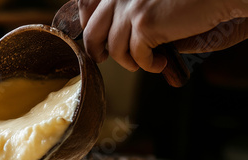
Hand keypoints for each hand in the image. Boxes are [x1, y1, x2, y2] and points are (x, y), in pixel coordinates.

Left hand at [79, 0, 247, 71]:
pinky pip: (135, 56)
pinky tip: (160, 63)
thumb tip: (112, 34)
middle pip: (93, 29)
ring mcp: (129, 6)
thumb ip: (132, 5)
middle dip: (98, 49)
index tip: (98, 37)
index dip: (88, 24)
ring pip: (114, 48)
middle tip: (109, 58)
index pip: (87, 4)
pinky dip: (148, 65)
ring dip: (129, 61)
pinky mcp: (143, 24)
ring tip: (147, 61)